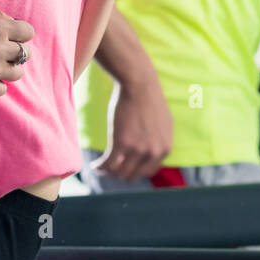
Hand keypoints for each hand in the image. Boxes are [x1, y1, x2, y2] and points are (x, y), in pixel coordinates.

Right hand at [94, 68, 173, 182]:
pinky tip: (94, 166)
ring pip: (118, 172)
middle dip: (119, 174)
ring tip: (99, 169)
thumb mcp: (163, 125)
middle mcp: (154, 152)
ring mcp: (138, 149)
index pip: (147, 172)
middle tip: (108, 170)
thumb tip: (152, 155)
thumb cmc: (148, 100)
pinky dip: (99, 167)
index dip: (134, 172)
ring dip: (107, 173)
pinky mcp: (122, 143)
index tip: (123, 168)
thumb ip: (159, 142)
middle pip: (132, 175)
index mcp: (165, 149)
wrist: (140, 85)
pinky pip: (108, 164)